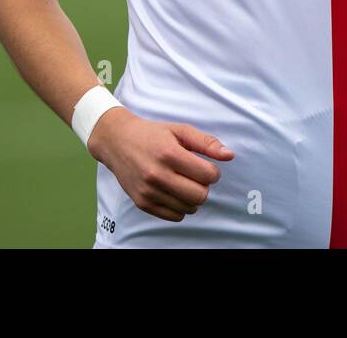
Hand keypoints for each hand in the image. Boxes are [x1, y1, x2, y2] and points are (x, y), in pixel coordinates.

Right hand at [87, 107, 233, 221]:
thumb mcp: (180, 130)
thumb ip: (206, 142)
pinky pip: (174, 216)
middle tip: (197, 177)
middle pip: (200, 195)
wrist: (117, 142)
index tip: (206, 166)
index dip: (213, 172)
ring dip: (193, 197)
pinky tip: (175, 192)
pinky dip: (181, 207)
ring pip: (188, 208)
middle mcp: (157, 175)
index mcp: (169, 154)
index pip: (207, 175)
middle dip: (205, 187)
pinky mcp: (142, 203)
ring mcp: (148, 191)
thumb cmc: (152, 134)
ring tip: (185, 183)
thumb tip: (229, 156)